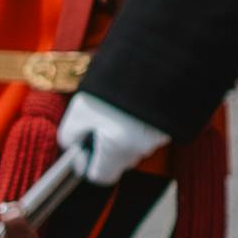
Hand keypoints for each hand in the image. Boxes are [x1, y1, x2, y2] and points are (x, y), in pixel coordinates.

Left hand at [49, 94, 168, 192]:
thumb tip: (71, 146)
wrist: (154, 60)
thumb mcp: (80, 110)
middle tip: (97, 121)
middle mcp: (141, 149)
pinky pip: (147, 131)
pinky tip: (130, 103)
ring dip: (122, 133)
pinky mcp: (168, 123)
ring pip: (133, 145)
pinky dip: (137, 123)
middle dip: (105, 146)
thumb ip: (69, 135)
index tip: (81, 147)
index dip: (87, 164)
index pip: (100, 177)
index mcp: (118, 151)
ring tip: (114, 108)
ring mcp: (158, 137)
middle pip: (117, 161)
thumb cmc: (112, 86)